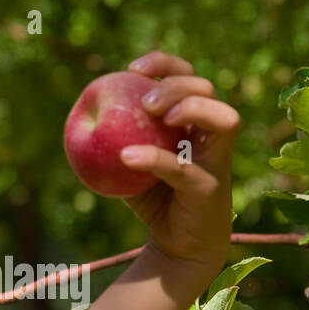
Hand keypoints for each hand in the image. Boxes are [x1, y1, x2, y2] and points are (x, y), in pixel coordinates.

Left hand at [120, 51, 238, 273]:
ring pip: (225, 118)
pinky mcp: (210, 189)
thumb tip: (84, 106)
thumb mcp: (128, 160)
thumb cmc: (153, 198)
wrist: (176, 246)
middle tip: (143, 102)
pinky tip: (126, 156)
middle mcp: (211, 135)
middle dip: (175, 85)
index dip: (165, 63)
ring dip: (190, 107)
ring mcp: (216, 161)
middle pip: (206, 89)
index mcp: (193, 120)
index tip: (132, 69)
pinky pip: (186, 169)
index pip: (187, 76)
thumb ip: (115, 135)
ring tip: (153, 114)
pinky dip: (155, 158)